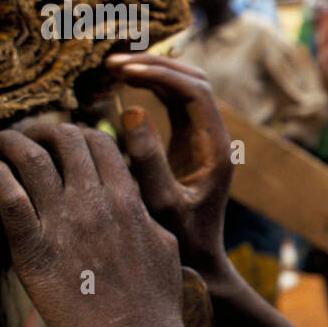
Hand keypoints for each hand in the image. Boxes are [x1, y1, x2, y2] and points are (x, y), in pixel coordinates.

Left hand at [0, 123, 190, 326]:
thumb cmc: (157, 306)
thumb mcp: (163, 247)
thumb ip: (143, 218)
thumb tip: (133, 204)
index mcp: (130, 201)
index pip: (99, 142)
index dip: (75, 134)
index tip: (59, 144)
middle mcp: (97, 204)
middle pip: (65, 139)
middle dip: (40, 131)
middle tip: (25, 141)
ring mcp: (66, 226)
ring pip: (32, 158)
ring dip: (10, 143)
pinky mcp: (36, 253)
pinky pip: (8, 199)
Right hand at [105, 54, 233, 281]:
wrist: (199, 262)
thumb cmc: (180, 240)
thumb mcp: (159, 203)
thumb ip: (147, 160)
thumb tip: (131, 110)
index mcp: (216, 149)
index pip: (195, 92)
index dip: (160, 74)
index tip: (123, 72)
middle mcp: (214, 138)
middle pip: (193, 81)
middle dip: (155, 66)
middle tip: (112, 63)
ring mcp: (202, 139)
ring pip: (184, 88)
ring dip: (152, 73)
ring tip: (112, 69)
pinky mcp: (188, 144)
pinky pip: (173, 103)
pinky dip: (150, 89)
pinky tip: (121, 86)